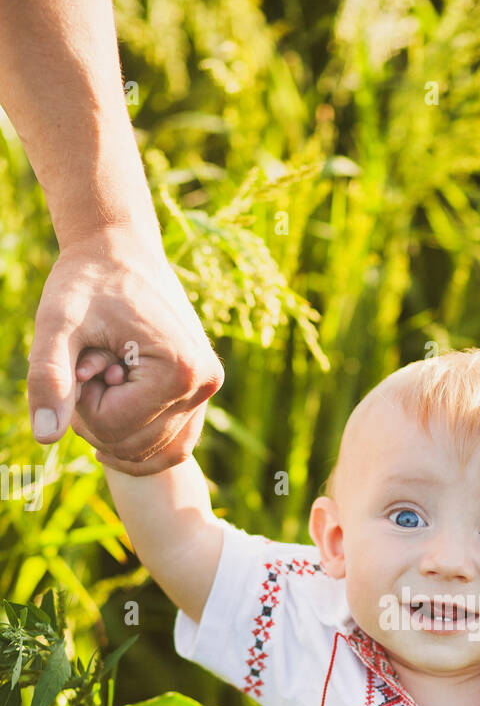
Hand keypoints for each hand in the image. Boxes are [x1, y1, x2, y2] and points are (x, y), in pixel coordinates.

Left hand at [27, 225, 223, 472]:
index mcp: (180, 370)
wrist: (120, 251)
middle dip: (99, 417)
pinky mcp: (202, 393)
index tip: (81, 360)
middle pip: (135, 446)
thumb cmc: (86, 282)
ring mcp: (207, 392)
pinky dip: (139, 441)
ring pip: (153, 453)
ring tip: (105, 379)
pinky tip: (115, 418)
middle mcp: (204, 385)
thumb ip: (49, 377)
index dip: (82, 402)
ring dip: (116, 427)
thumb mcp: (57, 323)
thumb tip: (46, 438)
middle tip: (89, 368)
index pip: (114, 427)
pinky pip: (172, 445)